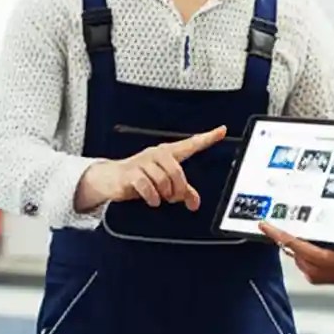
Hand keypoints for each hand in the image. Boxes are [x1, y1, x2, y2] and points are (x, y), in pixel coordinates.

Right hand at [76, 126, 227, 211]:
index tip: (221, 131)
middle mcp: (156, 154)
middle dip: (178, 189)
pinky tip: (152, 199)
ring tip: (160, 197)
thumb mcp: (164, 184)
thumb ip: (182, 191)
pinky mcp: (130, 173)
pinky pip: (146, 186)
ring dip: (164, 194)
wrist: (112, 179)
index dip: (207, 138)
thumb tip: (194, 203)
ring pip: (162, 180)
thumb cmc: (140, 177)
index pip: (190, 144)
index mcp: (167, 154)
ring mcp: (142, 162)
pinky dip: (152, 197)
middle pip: (177, 171)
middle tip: (173, 197)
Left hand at [258, 221, 333, 290]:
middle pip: (291, 249)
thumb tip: (308, 227)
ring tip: (309, 234)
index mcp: (320, 258)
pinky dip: (306, 253)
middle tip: (286, 223)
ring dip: (298, 246)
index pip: (290, 242)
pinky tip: (317, 246)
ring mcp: (315, 276)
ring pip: (298, 255)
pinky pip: (305, 262)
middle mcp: (313, 270)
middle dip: (288, 237)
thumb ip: (324, 235)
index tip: (263, 224)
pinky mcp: (318, 279)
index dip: (275, 233)